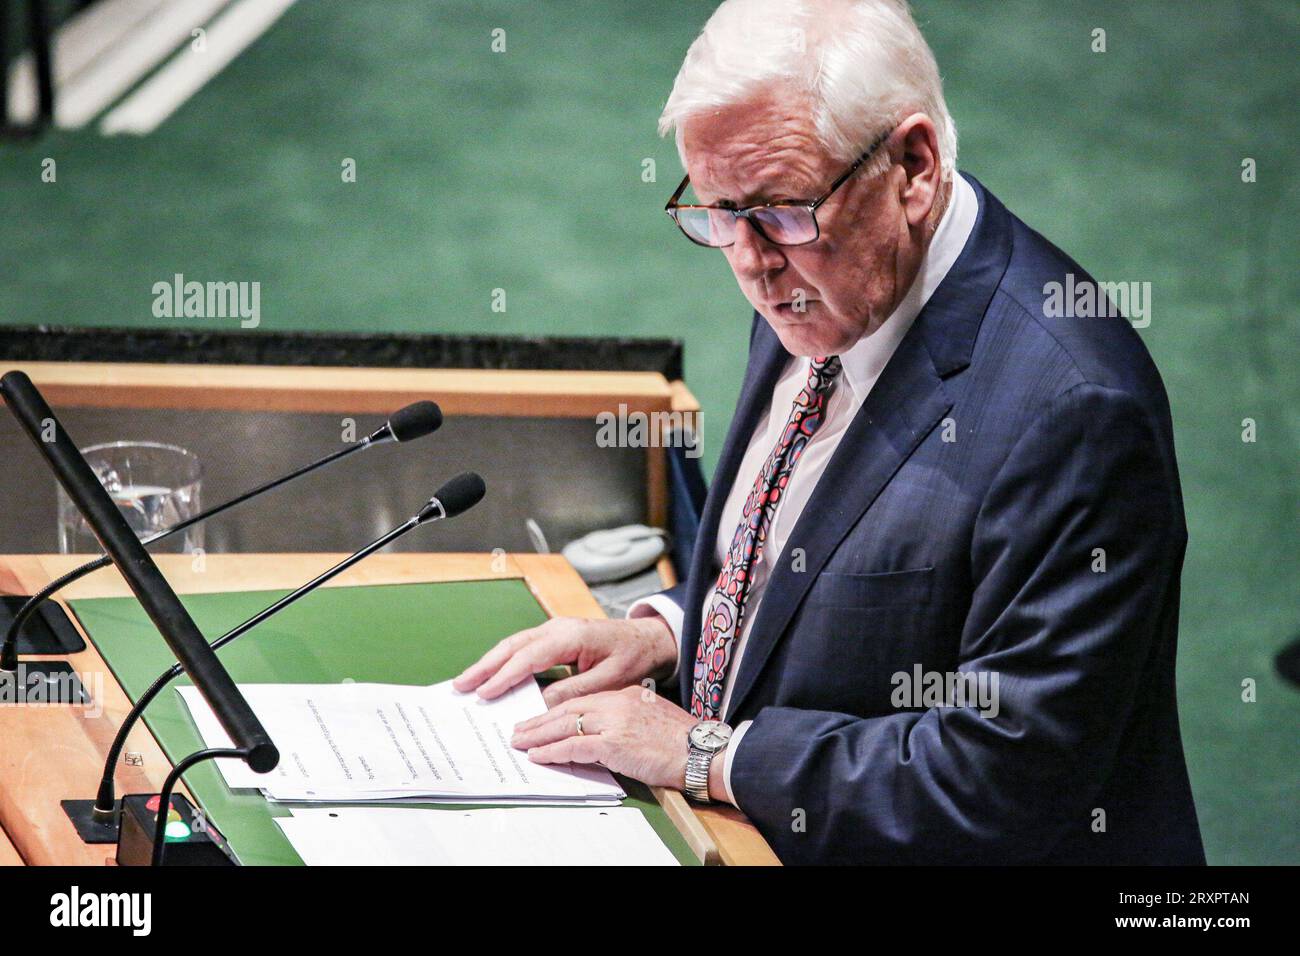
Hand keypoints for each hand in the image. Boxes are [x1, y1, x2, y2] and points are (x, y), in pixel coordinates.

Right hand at [453, 615, 676, 706]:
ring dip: (490, 663)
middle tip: (460, 686)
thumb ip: (573, 692)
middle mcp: (557, 628)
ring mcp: (554, 629)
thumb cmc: (632, 658)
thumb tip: (540, 706)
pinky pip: (524, 648)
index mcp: (571, 636)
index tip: (484, 693)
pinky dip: (505, 661)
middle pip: (512, 646)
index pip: (528, 657)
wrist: (648, 639)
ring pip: (514, 645)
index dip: (504, 676)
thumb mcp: (608, 681)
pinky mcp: (555, 636)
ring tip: (467, 682)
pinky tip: (493, 676)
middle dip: (485, 666)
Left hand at [511, 686, 696, 789]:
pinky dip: (553, 751)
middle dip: (539, 721)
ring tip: (519, 741)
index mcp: (624, 693)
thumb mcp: (650, 716)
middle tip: (518, 729)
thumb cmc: (681, 739)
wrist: (701, 750)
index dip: (556, 710)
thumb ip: (625, 717)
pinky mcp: (614, 743)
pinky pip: (574, 747)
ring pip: (566, 725)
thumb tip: (603, 731)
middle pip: (567, 709)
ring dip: (538, 735)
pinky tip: (538, 756)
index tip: (540, 718)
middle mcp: (615, 702)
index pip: (581, 700)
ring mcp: (614, 721)